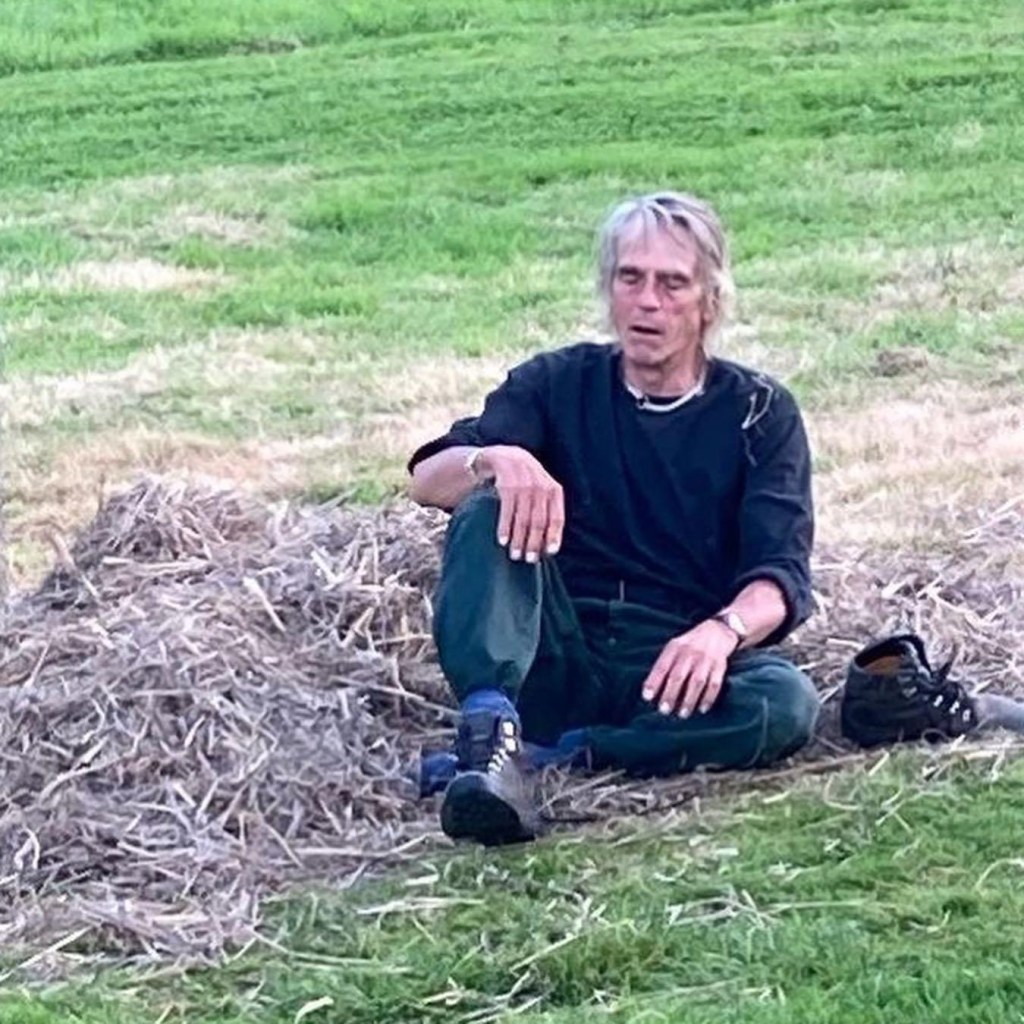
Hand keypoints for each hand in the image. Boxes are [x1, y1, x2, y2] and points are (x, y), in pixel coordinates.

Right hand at [477, 446, 564, 561]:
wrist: (505, 457)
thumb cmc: (526, 482)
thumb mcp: (541, 490)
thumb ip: (547, 510)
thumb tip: (549, 545)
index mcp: (554, 490)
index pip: (557, 518)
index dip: (554, 536)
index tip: (549, 553)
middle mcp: (541, 487)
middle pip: (539, 521)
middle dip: (534, 543)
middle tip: (529, 560)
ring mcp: (524, 485)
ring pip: (523, 518)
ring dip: (518, 539)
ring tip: (514, 555)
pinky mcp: (507, 485)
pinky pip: (507, 511)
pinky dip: (505, 527)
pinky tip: (502, 540)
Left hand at [641, 619, 738, 718]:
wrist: (717, 631)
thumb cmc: (690, 644)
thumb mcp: (674, 646)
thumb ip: (664, 664)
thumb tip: (650, 688)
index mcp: (675, 647)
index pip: (662, 666)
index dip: (654, 682)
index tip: (646, 697)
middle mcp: (690, 653)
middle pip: (678, 676)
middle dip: (670, 694)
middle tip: (664, 711)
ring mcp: (706, 659)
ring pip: (696, 682)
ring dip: (689, 699)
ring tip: (682, 714)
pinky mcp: (720, 666)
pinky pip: (714, 684)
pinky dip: (708, 698)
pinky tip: (702, 709)